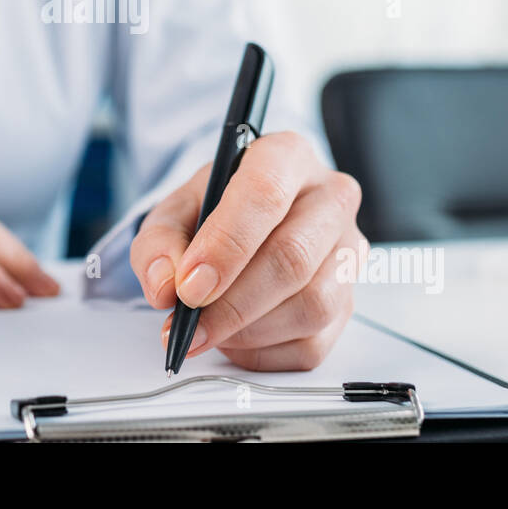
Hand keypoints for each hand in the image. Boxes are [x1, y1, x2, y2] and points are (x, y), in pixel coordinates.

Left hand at [129, 132, 364, 370]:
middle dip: (232, 304)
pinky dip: (263, 352)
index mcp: (286, 156)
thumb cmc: (214, 211)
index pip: (265, 193)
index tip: (190, 287)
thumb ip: (158, 243)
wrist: (243, 225)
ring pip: (311, 305)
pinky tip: (235, 338)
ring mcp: (349, 250)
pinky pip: (313, 343)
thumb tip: (165, 285)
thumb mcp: (174, 212)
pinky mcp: (349, 299)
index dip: (226, 245)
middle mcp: (330, 197)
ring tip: (208, 329)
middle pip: (293, 257)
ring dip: (248, 331)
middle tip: (188, 326)